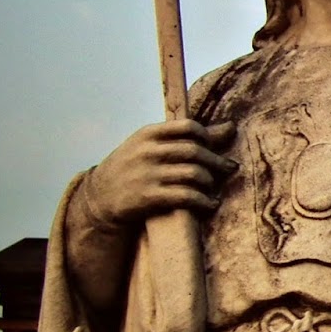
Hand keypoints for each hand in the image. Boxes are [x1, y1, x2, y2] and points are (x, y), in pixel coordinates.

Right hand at [81, 120, 236, 226]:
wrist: (99, 197)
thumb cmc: (133, 167)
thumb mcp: (151, 146)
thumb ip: (187, 137)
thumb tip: (231, 127)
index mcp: (148, 134)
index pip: (188, 127)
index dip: (208, 136)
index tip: (212, 146)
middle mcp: (147, 152)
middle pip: (195, 151)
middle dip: (217, 161)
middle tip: (228, 168)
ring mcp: (148, 174)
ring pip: (194, 174)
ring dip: (210, 182)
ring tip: (213, 188)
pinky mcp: (149, 197)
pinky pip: (187, 196)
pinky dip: (204, 201)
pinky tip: (210, 204)